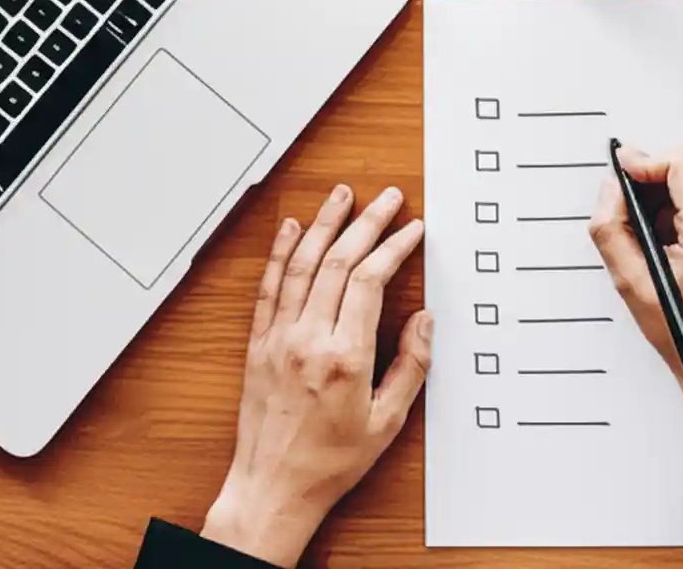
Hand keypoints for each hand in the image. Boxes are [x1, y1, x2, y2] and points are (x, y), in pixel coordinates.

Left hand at [201, 185, 429, 566]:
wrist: (273, 487)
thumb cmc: (330, 462)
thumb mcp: (388, 421)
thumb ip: (411, 365)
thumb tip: (424, 319)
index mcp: (344, 357)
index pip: (369, 281)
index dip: (393, 247)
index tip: (411, 230)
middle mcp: (307, 339)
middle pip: (338, 261)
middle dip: (366, 223)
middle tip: (387, 198)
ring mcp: (278, 338)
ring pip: (301, 264)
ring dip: (323, 224)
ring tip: (342, 195)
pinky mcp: (258, 344)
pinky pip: (269, 287)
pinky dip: (280, 253)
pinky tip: (290, 227)